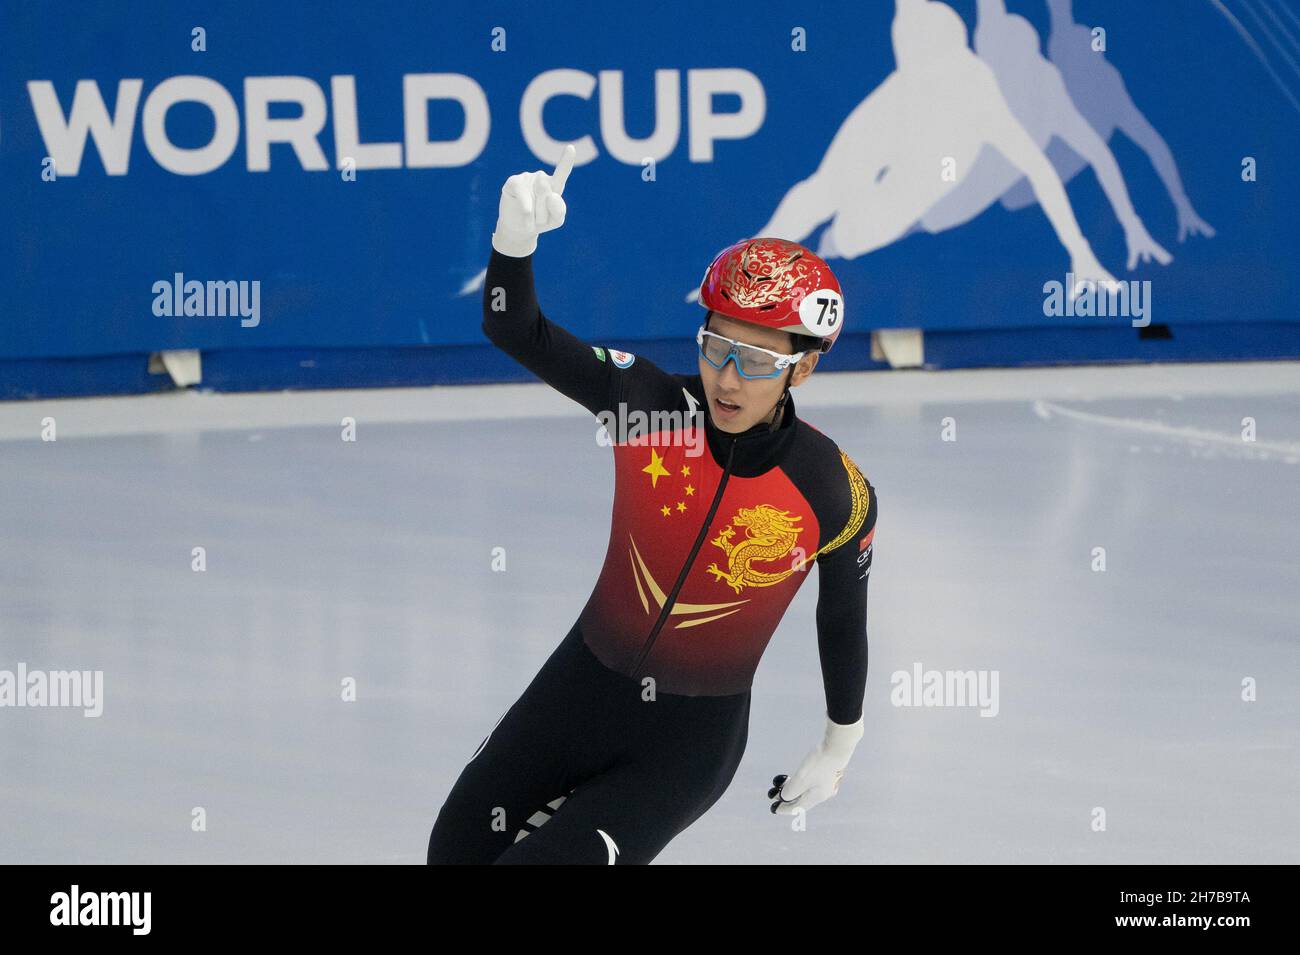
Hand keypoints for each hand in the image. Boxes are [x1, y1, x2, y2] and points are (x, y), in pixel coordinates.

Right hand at [491, 143, 575, 257]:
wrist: (518, 230)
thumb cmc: (539, 222)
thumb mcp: (555, 220)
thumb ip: (559, 210)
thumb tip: (552, 195)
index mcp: (554, 185)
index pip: (562, 172)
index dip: (566, 161)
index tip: (571, 148)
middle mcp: (541, 178)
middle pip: (549, 192)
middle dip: (545, 212)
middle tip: (539, 221)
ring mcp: (527, 178)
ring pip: (537, 195)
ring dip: (536, 214)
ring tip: (530, 220)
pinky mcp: (514, 181)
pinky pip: (523, 195)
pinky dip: (526, 210)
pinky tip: (526, 216)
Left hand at [769, 714, 863, 814]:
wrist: (837, 746)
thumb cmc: (819, 763)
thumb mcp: (801, 779)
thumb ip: (790, 791)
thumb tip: (783, 798)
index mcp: (818, 797)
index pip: (798, 808)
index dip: (785, 808)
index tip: (774, 808)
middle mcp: (824, 793)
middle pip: (802, 800)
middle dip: (787, 798)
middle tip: (774, 794)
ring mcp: (827, 783)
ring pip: (806, 791)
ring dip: (792, 789)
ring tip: (781, 784)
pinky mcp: (828, 773)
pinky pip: (810, 783)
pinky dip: (800, 782)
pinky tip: (796, 777)